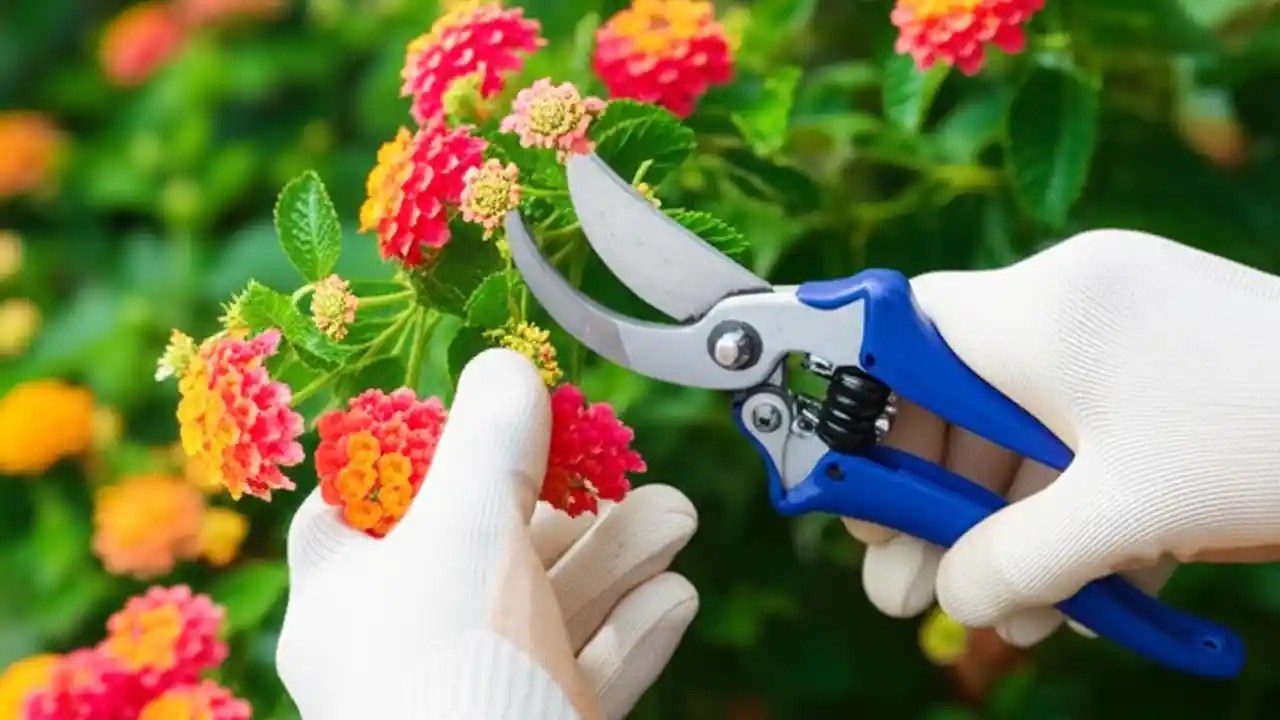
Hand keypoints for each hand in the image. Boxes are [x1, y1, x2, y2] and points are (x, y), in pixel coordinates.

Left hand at [276, 349, 698, 718]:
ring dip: (618, 556)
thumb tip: (505, 366)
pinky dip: (630, 631)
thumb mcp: (464, 524)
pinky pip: (585, 669)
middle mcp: (408, 639)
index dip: (457, 445)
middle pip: (495, 543)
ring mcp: (476, 691)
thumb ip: (489, 435)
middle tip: (627, 465)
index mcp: (351, 587)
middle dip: (575, 501)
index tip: (522, 414)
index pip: (392, 491)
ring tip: (676, 516)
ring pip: (551, 604)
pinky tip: (673, 596)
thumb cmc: (453, 672)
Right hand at [847, 229, 1279, 646]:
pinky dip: (1072, 516)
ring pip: (1026, 435)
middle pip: (956, 399)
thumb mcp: (1124, 518)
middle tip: (902, 585)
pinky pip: (1088, 444)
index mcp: (1042, 310)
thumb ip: (1012, 561)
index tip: (842, 482)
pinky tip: (1068, 599)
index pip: (900, 330)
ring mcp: (1127, 340)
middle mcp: (1074, 306)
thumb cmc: (1272, 441)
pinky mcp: (1171, 379)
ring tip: (994, 617)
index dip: (856, 409)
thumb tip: (951, 599)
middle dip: (931, 503)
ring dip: (1005, 528)